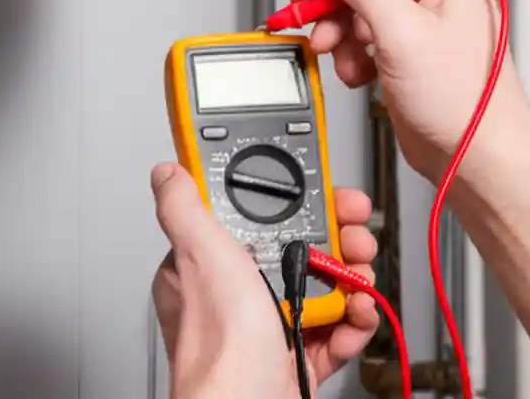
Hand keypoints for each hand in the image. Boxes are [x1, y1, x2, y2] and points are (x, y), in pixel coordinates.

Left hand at [150, 163, 379, 396]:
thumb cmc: (219, 346)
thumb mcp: (200, 254)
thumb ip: (184, 207)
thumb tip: (169, 171)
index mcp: (207, 269)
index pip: (253, 218)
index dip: (291, 202)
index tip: (322, 195)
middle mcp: (236, 298)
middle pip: (296, 250)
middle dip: (336, 239)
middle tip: (356, 236)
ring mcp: (269, 328)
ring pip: (321, 288)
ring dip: (351, 277)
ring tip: (360, 275)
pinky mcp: (297, 358)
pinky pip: (335, 329)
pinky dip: (355, 319)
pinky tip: (359, 310)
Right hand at [293, 0, 529, 181]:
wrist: (475, 157)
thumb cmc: (466, 102)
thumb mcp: (405, 33)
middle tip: (309, 8)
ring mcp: (422, 24)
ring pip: (362, 6)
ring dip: (340, 29)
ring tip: (333, 49)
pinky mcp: (407, 53)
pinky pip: (366, 38)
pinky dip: (352, 54)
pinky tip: (356, 72)